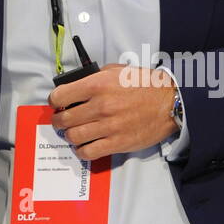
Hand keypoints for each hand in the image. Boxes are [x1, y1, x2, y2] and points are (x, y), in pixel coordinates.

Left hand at [48, 63, 178, 161]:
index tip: (57, 103)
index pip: (60, 96)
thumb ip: (94, 77)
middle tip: (61, 120)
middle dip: (58, 120)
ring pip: (73, 137)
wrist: (169, 102)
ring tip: (72, 133)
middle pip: (64, 119)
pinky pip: (89, 152)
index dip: (55, 100)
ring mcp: (108, 126)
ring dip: (69, 136)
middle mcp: (100, 106)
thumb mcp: (116, 71)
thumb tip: (76, 86)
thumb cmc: (144, 84)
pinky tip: (83, 146)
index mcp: (97, 85)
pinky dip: (81, 151)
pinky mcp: (117, 143)